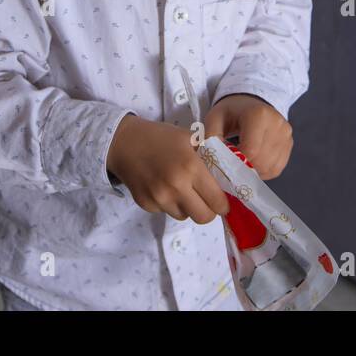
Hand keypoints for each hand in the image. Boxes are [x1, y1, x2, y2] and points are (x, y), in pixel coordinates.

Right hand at [106, 115, 229, 222]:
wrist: (124, 142)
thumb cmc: (161, 138)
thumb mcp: (190, 138)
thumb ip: (210, 157)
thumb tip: (231, 176)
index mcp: (191, 167)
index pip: (217, 201)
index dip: (224, 203)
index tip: (223, 199)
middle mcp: (176, 186)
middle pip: (204, 217)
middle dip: (209, 210)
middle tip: (207, 200)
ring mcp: (159, 198)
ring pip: (185, 216)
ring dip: (189, 207)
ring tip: (182, 188)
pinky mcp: (146, 205)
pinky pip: (167, 212)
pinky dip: (170, 204)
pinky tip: (164, 187)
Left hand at [202, 94, 292, 179]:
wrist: (250, 102)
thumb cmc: (231, 111)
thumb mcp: (214, 118)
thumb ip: (210, 138)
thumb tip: (213, 161)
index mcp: (259, 115)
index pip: (251, 150)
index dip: (236, 162)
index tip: (225, 162)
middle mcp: (277, 124)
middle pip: (261, 160)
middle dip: (244, 168)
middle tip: (231, 165)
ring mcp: (286, 135)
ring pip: (270, 167)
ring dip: (253, 172)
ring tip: (241, 163)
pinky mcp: (289, 144)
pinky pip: (276, 168)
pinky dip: (262, 171)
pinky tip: (252, 162)